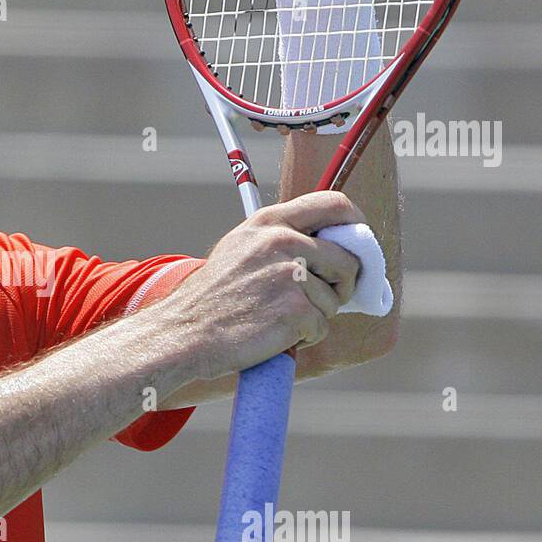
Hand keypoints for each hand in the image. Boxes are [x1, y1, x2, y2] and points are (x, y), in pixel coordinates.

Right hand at [169, 192, 364, 379]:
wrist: (184, 332)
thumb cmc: (213, 297)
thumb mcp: (241, 247)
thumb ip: (282, 237)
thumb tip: (335, 244)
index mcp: (270, 221)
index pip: (335, 204)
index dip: (356, 225)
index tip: (358, 245)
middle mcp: (282, 241)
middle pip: (347, 259)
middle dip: (342, 284)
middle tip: (320, 299)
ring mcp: (290, 275)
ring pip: (334, 299)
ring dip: (315, 316)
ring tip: (278, 318)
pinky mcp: (295, 310)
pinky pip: (321, 326)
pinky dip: (304, 337)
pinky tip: (275, 334)